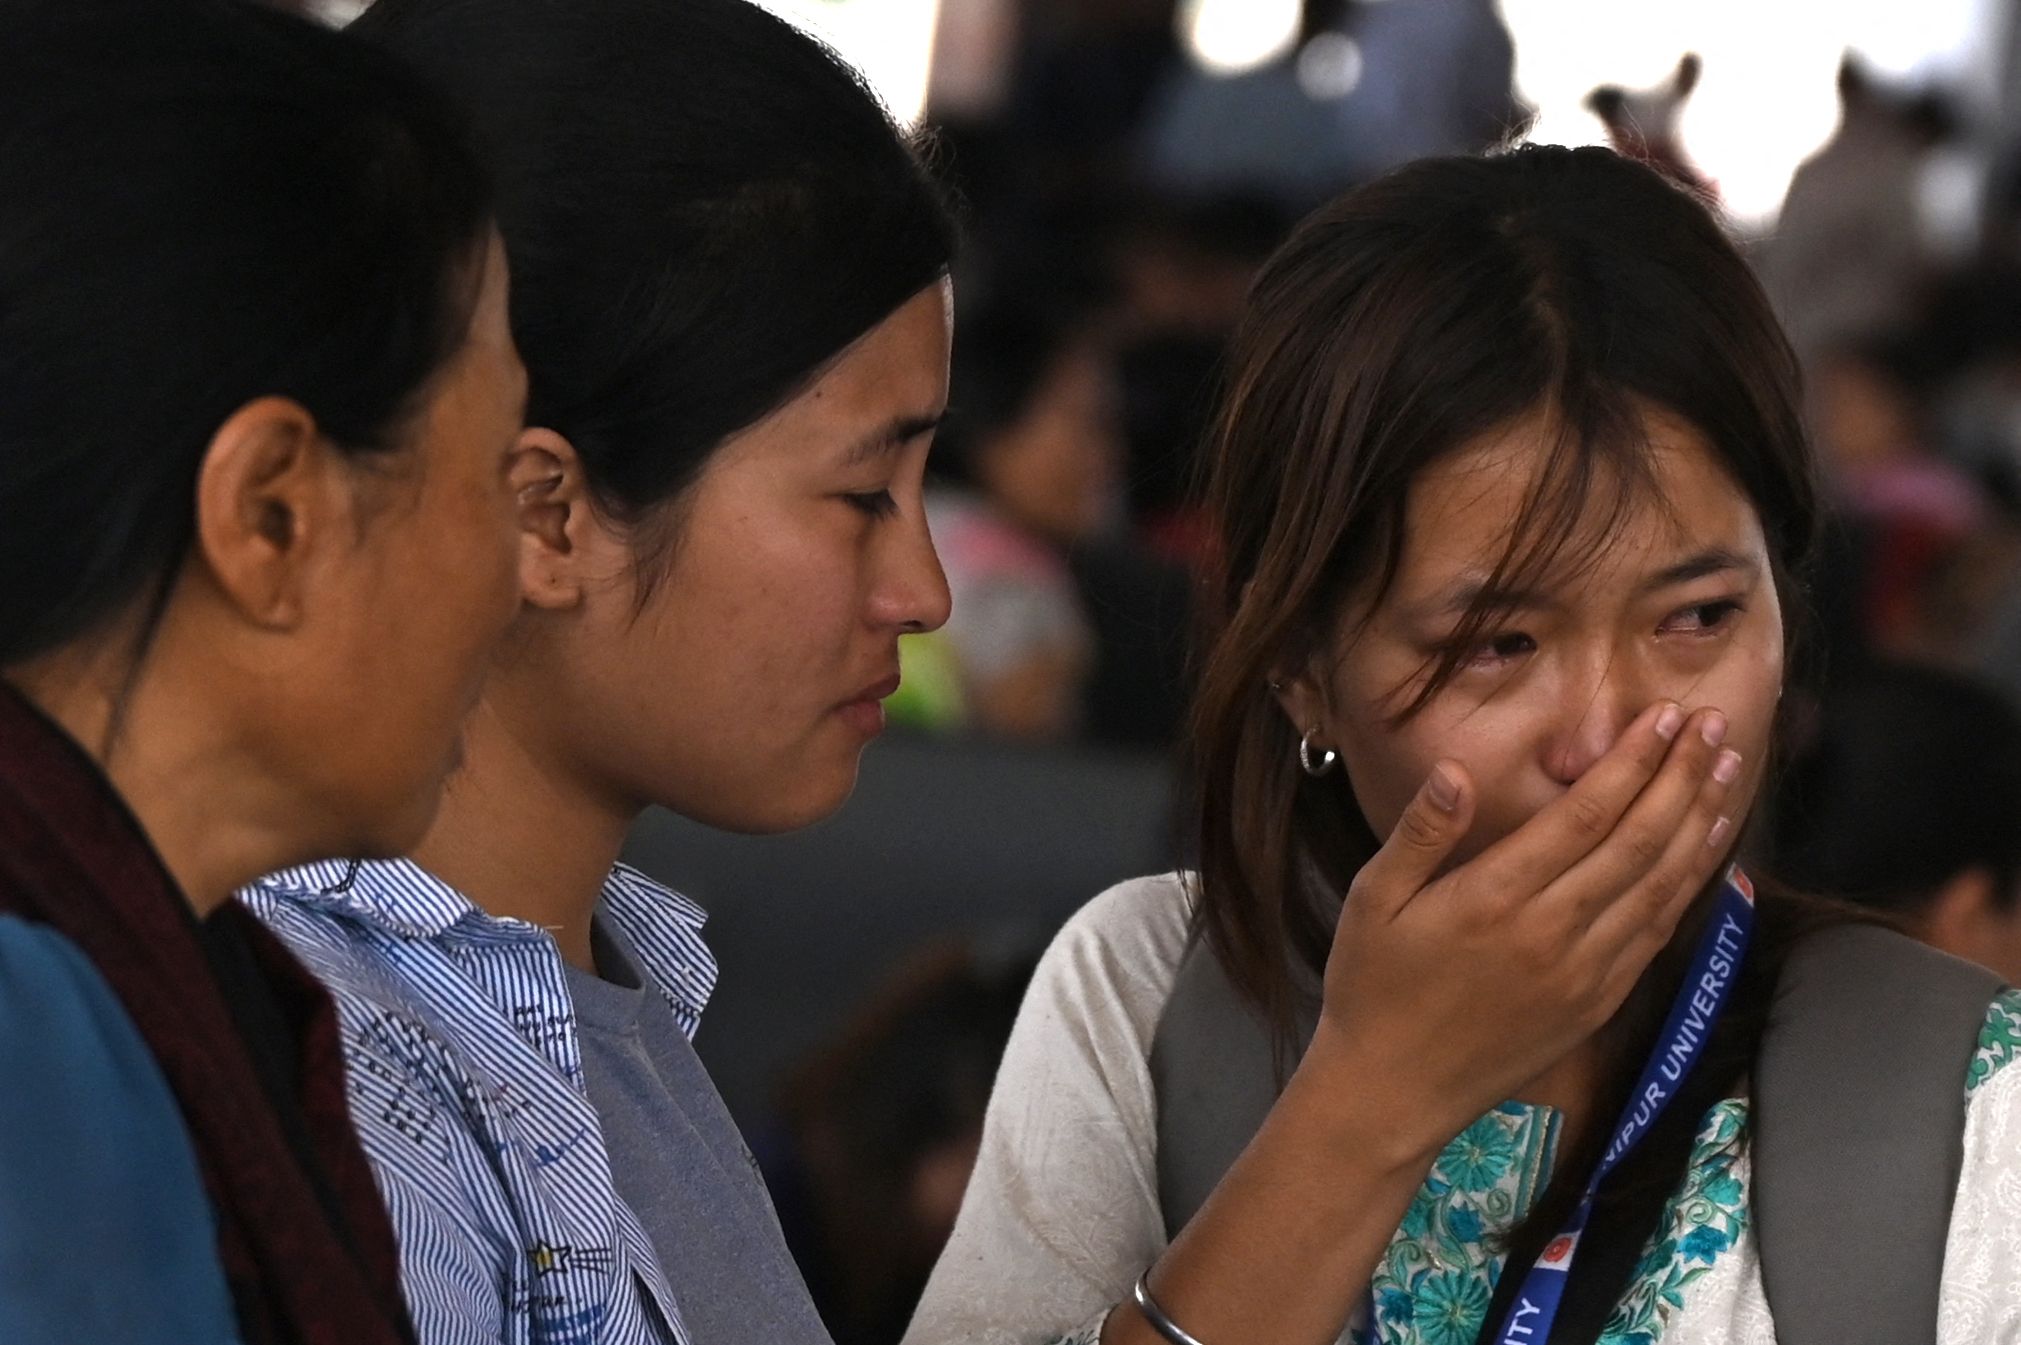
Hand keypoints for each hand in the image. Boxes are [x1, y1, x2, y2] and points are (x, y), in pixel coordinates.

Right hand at [1307, 700, 1739, 1154]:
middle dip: (1680, 778)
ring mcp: (1583, 973)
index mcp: (1495, 898)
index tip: (1665, 716)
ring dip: (1698, 825)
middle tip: (1714, 726)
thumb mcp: (1370, 901)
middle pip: (1637, 843)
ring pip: (1660, 887)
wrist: (1392, 1091)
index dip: (1633, 762)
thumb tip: (1455, 773)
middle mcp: (1551, 933)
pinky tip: (1702, 852)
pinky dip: (1687, 887)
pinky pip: (1654, 935)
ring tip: (1726, 772)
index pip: (1585, 815)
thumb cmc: (1372, 988)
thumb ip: (1420, 834)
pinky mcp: (1596, 1004)